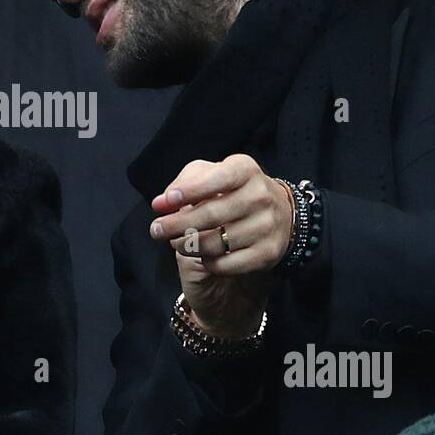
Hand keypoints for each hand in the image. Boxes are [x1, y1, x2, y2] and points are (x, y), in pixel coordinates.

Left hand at [149, 155, 292, 337]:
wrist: (278, 216)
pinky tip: (204, 255)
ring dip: (187, 245)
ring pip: (214, 243)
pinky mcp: (267, 254)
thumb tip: (162, 202)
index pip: (217, 179)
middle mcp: (261, 196)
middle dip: (175, 224)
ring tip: (177, 242)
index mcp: (246, 170)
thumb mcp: (212, 175)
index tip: (161, 203)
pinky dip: (207, 262)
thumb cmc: (232, 192)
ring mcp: (267, 226)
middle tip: (156, 230)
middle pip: (210, 215)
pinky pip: (225, 264)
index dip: (188, 192)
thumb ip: (185, 182)